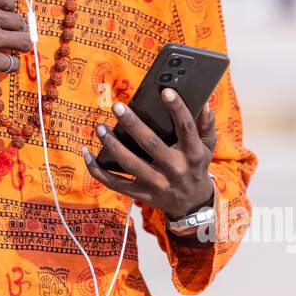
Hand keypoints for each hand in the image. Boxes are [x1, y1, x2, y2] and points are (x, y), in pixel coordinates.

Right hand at [0, 0, 31, 107]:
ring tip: (18, 49)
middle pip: (18, 21)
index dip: (10, 9)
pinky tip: (5, 65)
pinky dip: (11, 65)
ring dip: (21, 45)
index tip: (8, 15)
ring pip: (23, 41)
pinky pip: (12, 63)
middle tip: (12, 35)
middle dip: (17, 29)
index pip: (7, 0)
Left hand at [81, 87, 216, 219]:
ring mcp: (157, 184)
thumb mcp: (208, 147)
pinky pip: (116, 183)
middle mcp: (175, 169)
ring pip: (130, 164)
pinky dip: (98, 170)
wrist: (193, 204)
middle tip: (117, 107)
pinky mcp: (142, 195)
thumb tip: (204, 103)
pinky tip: (87, 154)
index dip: (177, 109)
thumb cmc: (197, 166)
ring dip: (112, 145)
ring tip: (100, 127)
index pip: (186, 128)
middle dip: (133, 124)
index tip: (166, 91)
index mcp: (193, 154)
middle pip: (151, 144)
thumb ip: (206, 125)